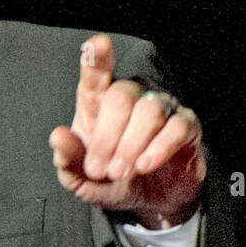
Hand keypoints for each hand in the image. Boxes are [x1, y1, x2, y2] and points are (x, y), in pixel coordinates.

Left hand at [48, 34, 205, 228]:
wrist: (148, 202)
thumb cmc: (111, 180)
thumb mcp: (81, 178)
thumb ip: (67, 160)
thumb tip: (58, 136)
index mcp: (98, 103)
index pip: (96, 74)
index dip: (96, 58)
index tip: (97, 44)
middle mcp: (131, 97)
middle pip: (121, 96)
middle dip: (107, 137)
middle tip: (100, 169)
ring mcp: (161, 107)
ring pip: (149, 110)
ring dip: (131, 145)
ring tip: (121, 172)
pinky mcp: (187, 125)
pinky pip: (177, 127)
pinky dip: (160, 147)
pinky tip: (146, 165)